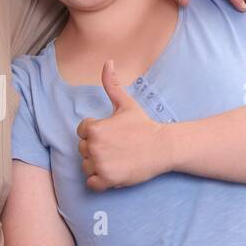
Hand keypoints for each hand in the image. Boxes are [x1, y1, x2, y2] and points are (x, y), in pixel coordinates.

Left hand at [77, 61, 170, 189]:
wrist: (163, 147)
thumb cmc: (143, 125)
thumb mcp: (126, 104)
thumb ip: (112, 84)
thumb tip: (108, 62)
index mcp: (94, 128)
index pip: (82, 132)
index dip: (97, 133)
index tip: (113, 134)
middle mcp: (93, 147)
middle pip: (83, 150)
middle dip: (97, 149)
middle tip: (117, 147)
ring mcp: (100, 164)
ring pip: (87, 166)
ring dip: (98, 165)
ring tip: (117, 158)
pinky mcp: (107, 180)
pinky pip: (92, 183)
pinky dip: (101, 181)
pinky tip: (115, 171)